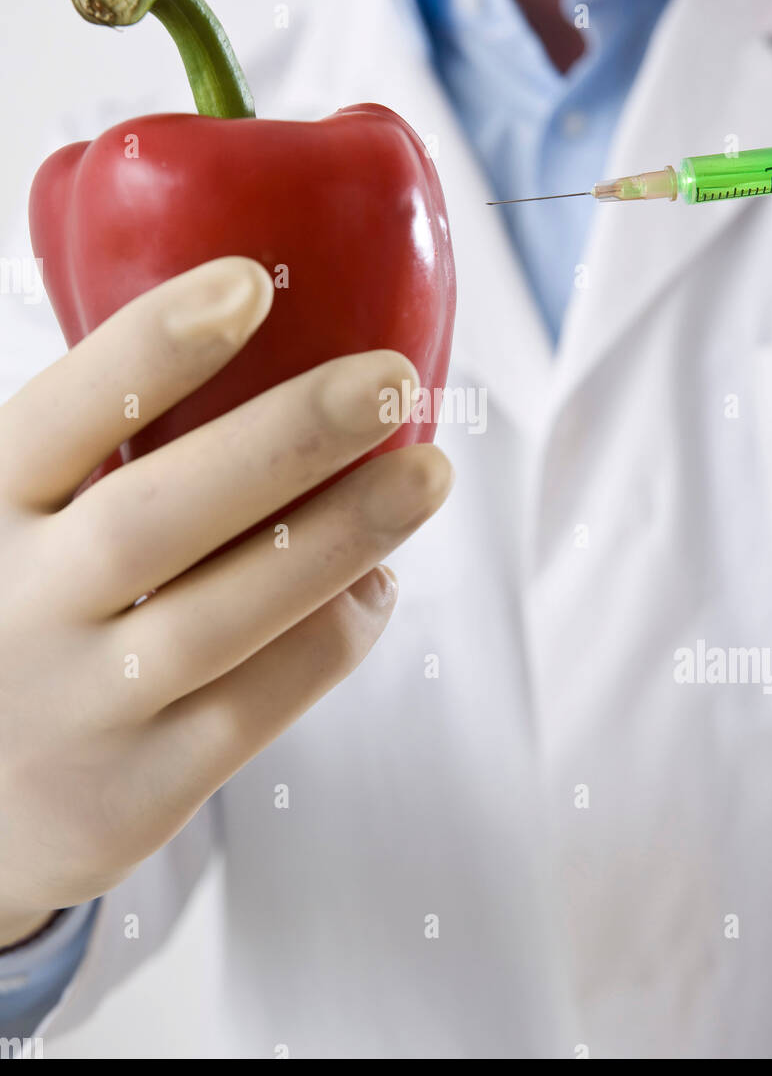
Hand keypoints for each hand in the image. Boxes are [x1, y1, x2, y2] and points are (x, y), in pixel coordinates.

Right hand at [0, 257, 451, 944]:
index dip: (150, 347)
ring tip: (427, 476)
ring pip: (224, 615)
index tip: (246, 284)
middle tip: (389, 382)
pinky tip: (376, 582)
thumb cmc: (17, 623)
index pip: (62, 417)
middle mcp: (17, 608)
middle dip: (284, 441)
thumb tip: (244, 331)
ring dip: (339, 538)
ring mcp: (75, 708)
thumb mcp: (15, 527)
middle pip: (156, 516)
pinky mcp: (135, 791)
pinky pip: (259, 702)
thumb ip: (92, 458)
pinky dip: (332, 633)